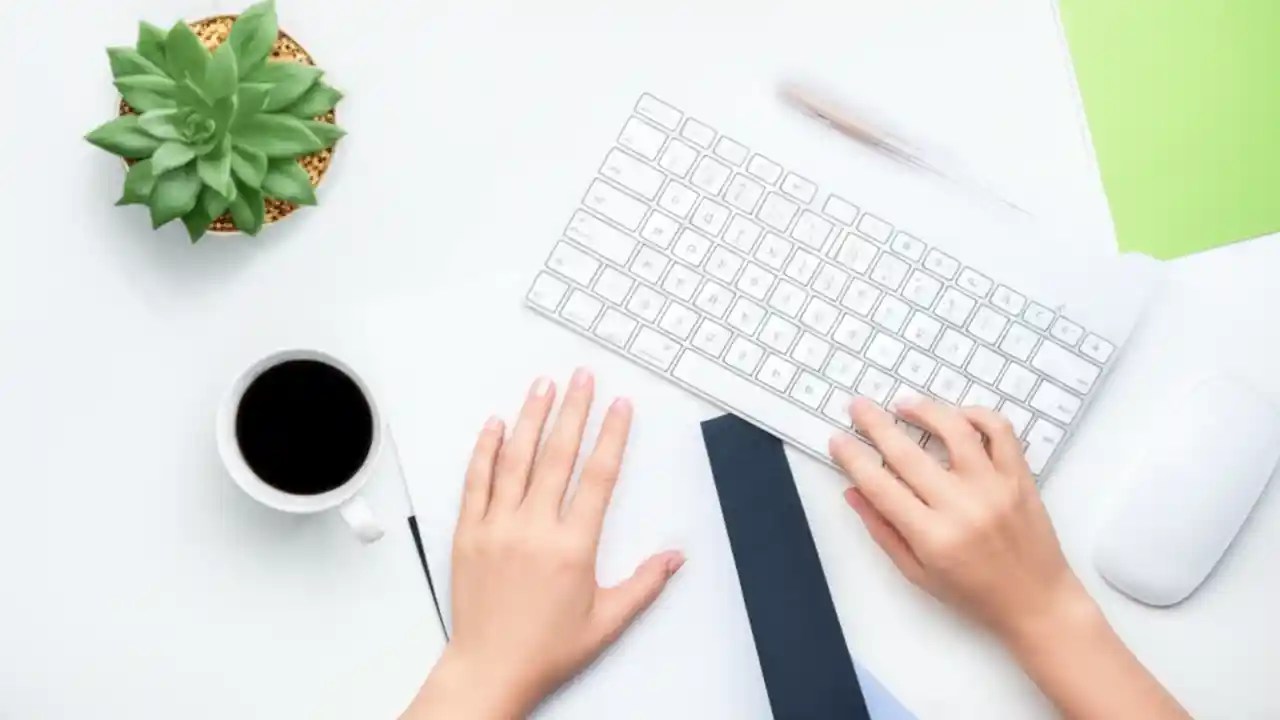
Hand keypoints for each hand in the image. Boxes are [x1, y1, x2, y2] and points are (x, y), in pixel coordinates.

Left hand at [405, 370, 684, 719]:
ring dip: (532, 417)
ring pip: (516, 459)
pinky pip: (476, 481)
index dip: (612, 436)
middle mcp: (534, 529)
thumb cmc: (546, 649)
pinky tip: (496, 425)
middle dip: (574, 410)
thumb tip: (674, 557)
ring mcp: (497, 527)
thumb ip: (644, 585)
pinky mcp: (469, 533)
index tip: (620, 406)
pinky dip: (486, 450)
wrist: (490, 669)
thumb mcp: (607, 621)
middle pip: (558, 455)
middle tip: (582, 377)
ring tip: (543, 385)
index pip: (598, 476)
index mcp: (572, 547)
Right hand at [830, 397, 1089, 643]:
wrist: (1038, 603)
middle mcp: (962, 507)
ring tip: (905, 405)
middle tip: (858, 406)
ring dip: (924, 410)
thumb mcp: (918, 573)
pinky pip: (1000, 431)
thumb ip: (882, 531)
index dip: (853, 459)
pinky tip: (957, 416)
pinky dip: (977, 415)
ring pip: (956, 430)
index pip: (880, 486)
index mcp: (932, 537)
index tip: (838, 441)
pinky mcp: (1020, 478)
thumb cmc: (974, 594)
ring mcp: (994, 488)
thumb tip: (852, 492)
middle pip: (908, 453)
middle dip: (875, 425)